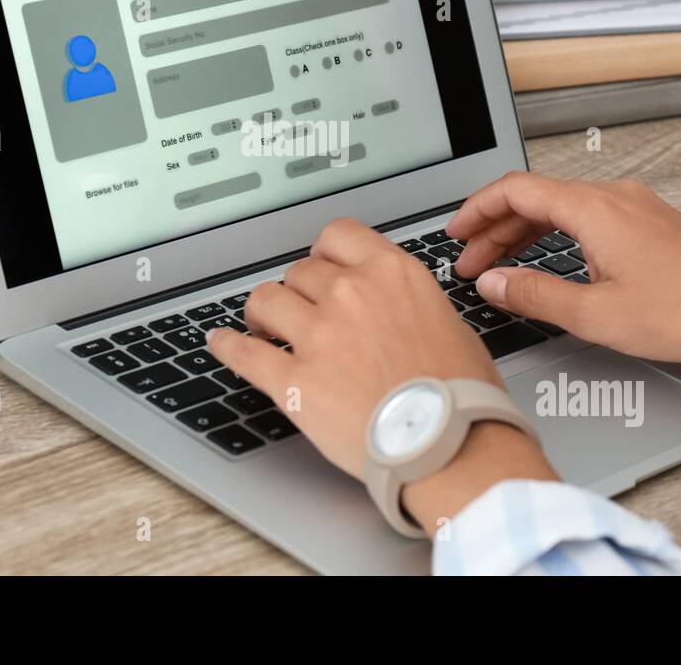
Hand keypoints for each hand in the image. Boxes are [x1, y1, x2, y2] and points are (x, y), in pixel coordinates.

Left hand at [206, 217, 554, 532]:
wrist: (450, 444)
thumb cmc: (460, 394)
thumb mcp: (447, 321)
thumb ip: (407, 302)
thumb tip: (391, 308)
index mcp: (391, 274)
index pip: (338, 236)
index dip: (323, 252)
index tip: (321, 265)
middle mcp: (350, 294)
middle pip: (300, 271)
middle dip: (299, 291)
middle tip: (300, 310)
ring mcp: (318, 335)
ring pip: (266, 299)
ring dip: (263, 312)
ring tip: (263, 326)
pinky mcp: (294, 381)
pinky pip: (244, 352)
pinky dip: (227, 346)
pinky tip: (219, 343)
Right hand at [447, 172, 680, 364]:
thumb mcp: (595, 315)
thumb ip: (534, 295)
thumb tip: (494, 283)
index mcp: (594, 209)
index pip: (516, 191)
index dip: (477, 210)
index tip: (456, 234)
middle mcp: (614, 197)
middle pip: (536, 198)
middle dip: (496, 230)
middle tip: (472, 264)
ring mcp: (636, 206)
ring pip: (562, 207)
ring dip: (525, 234)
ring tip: (502, 268)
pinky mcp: (650, 222)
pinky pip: (588, 216)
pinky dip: (557, 235)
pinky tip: (551, 264)